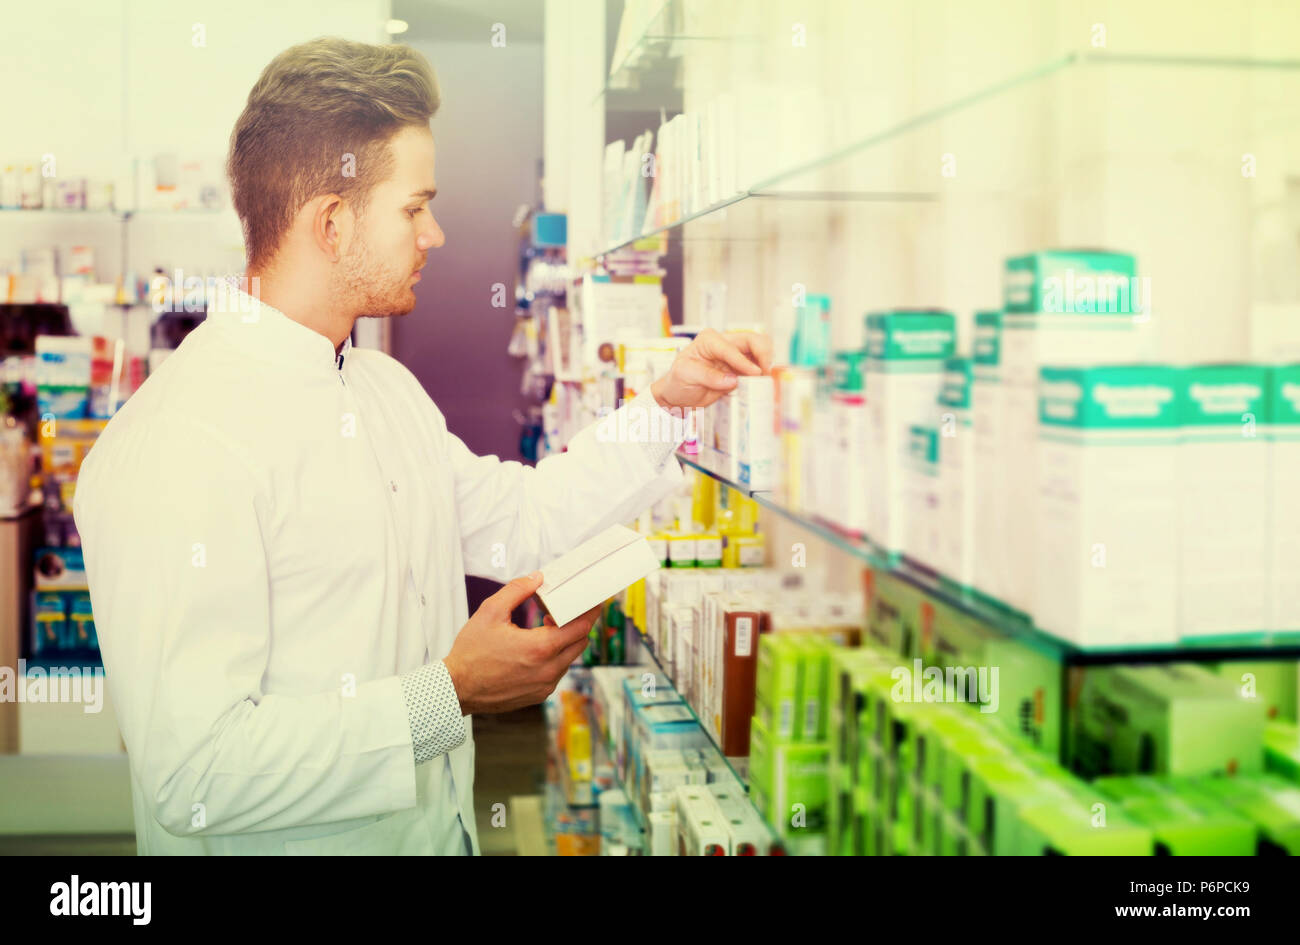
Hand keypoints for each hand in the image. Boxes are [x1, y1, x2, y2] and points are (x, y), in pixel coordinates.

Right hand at [443, 572, 600, 714]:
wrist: (456, 689)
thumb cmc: (470, 652)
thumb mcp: (490, 612)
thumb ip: (516, 591)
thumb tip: (537, 578)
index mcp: (541, 648)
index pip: (580, 627)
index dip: (591, 612)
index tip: (595, 601)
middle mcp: (548, 670)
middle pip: (579, 643)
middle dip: (577, 624)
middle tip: (563, 611)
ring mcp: (544, 685)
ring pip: (568, 659)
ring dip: (564, 641)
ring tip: (545, 627)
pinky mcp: (538, 696)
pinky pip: (556, 673)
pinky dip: (553, 658)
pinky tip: (535, 649)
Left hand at [650, 328, 773, 410]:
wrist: (679, 395)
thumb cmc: (678, 381)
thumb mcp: (686, 375)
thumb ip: (708, 376)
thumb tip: (732, 380)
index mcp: (709, 340)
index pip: (730, 348)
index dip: (743, 361)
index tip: (754, 373)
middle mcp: (724, 343)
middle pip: (752, 340)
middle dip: (763, 354)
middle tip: (767, 372)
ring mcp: (735, 355)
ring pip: (760, 350)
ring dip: (766, 363)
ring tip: (767, 379)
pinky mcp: (741, 368)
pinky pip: (758, 366)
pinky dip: (765, 373)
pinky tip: (765, 382)